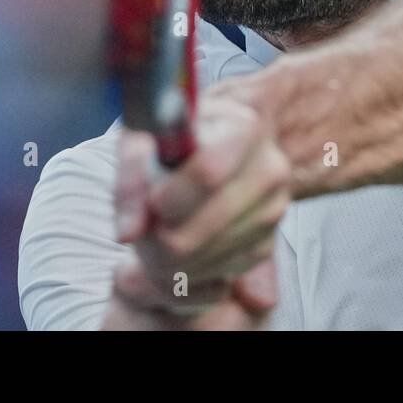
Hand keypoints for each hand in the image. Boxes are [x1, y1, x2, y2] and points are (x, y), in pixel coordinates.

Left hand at [110, 91, 291, 322]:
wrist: (210, 145)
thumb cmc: (172, 139)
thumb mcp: (141, 142)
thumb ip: (131, 183)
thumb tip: (128, 233)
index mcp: (243, 126)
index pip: (208, 171)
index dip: (171, 196)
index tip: (151, 201)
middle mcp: (269, 168)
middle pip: (208, 224)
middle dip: (161, 238)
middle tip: (142, 227)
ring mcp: (274, 209)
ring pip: (210, 257)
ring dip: (170, 261)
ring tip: (155, 236)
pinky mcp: (268, 242)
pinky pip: (220, 276)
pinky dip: (188, 274)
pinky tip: (176, 250)